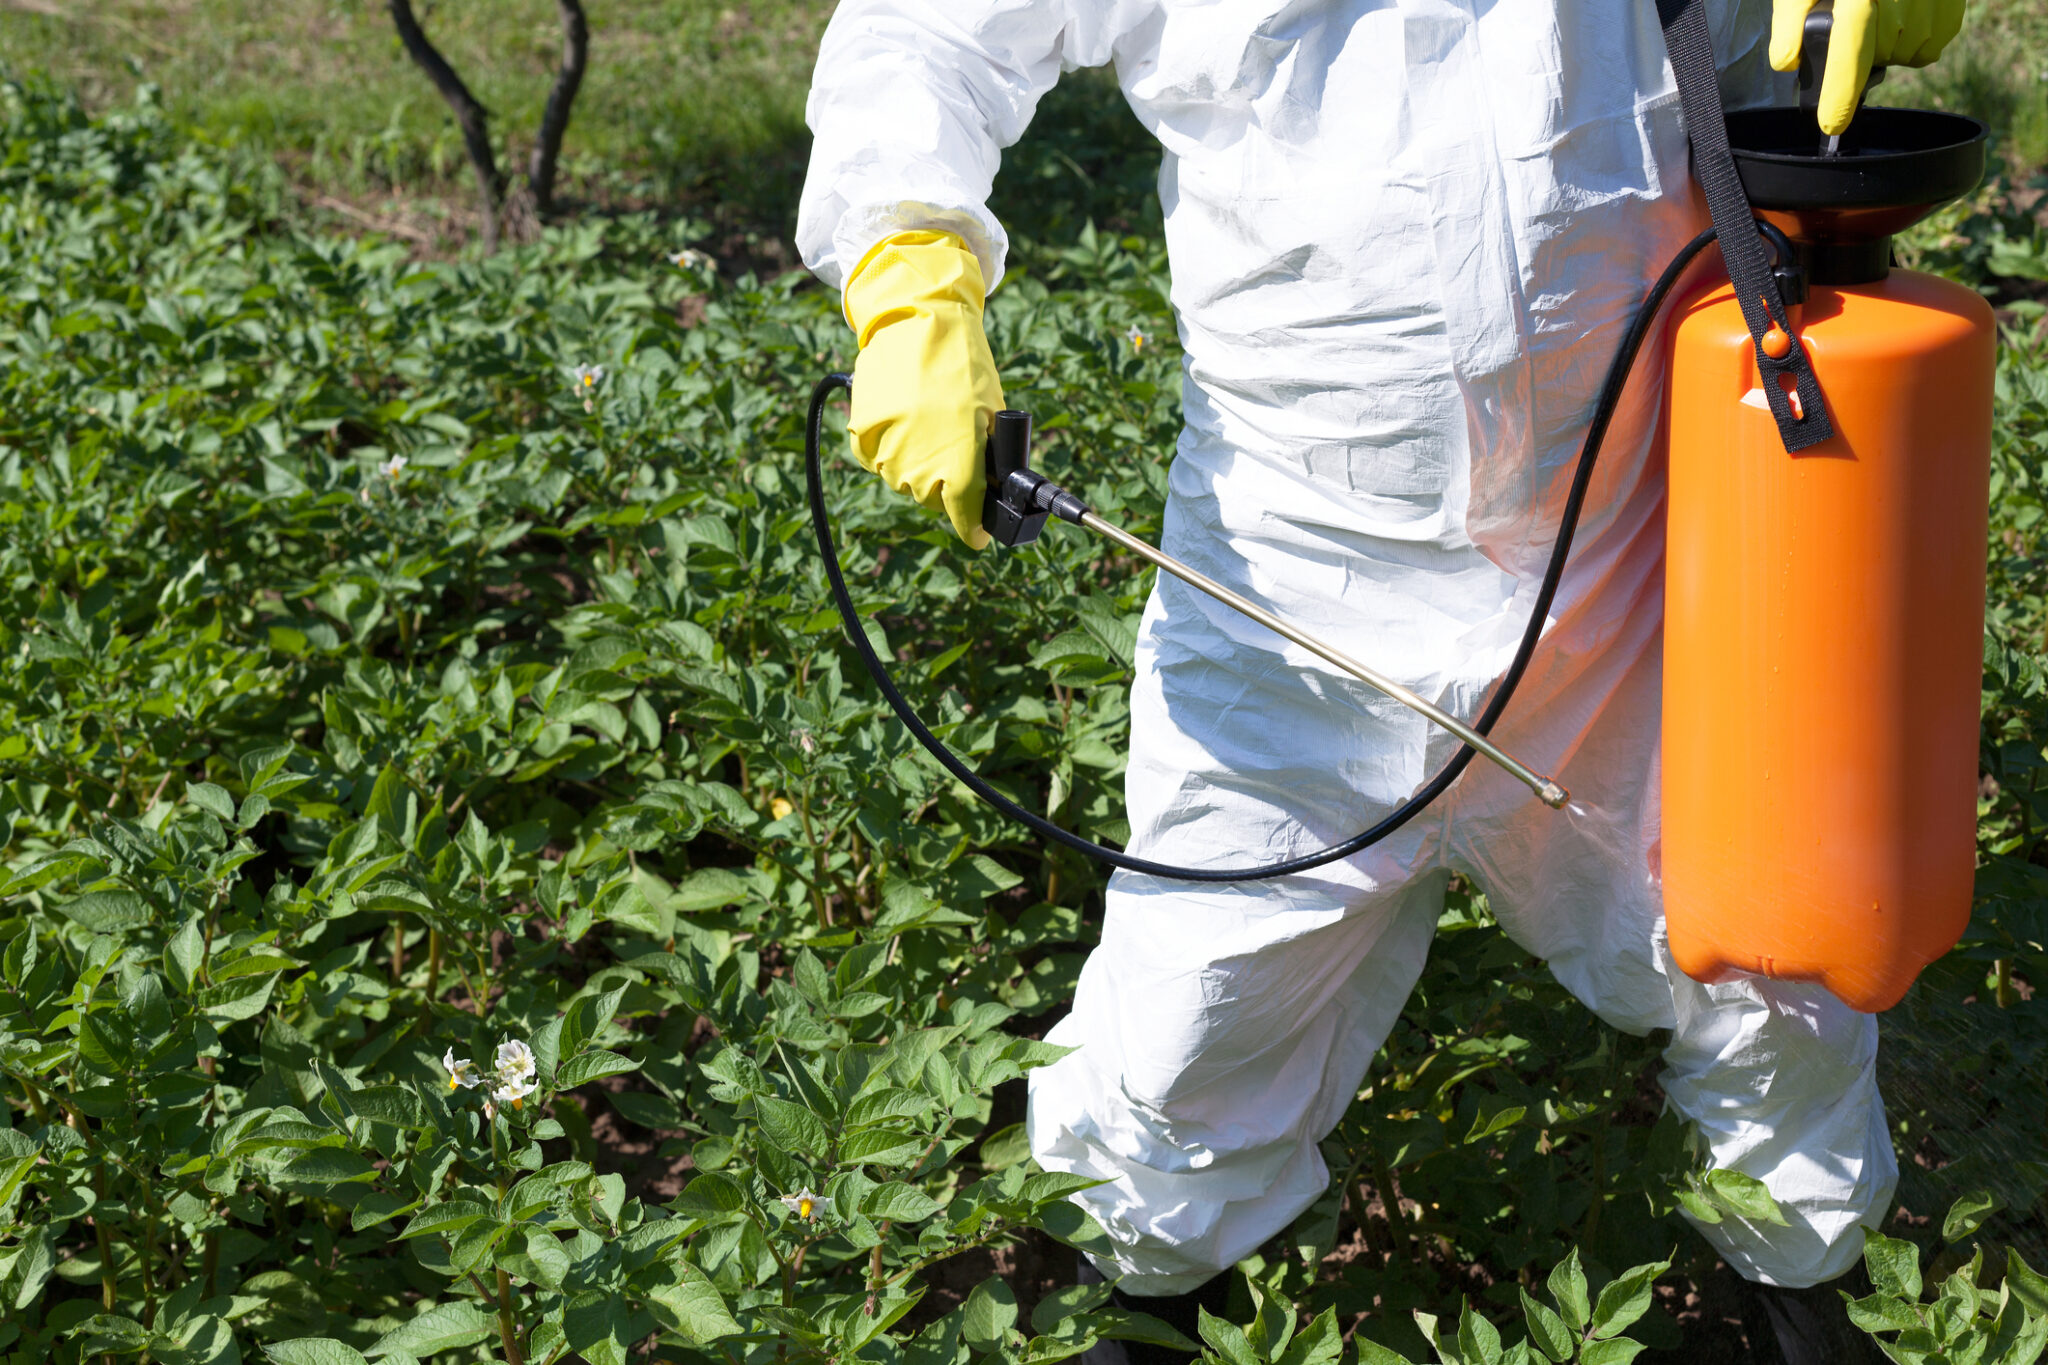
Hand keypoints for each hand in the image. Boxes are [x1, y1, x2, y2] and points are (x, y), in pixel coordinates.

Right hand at [842, 230, 1003, 549]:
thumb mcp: (991, 411)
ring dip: (917, 464)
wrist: (916, 321)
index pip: (964, 516)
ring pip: (904, 481)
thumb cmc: (962, 364)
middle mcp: (920, 466)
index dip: (973, 529)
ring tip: (926, 421)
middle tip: (953, 445)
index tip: (978, 535)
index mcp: (959, 461)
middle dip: (946, 483)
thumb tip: (989, 490)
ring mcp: (887, 452)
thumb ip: (987, 457)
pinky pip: (878, 459)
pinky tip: (902, 418)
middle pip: (933, 499)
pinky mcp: (862, 435)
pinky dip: (890, 448)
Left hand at [1771, 0, 1966, 134]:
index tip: (1832, 125)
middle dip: (1858, 51)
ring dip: (1885, 44)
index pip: (1850, 49)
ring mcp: (1931, 7)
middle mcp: (1899, 1)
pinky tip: (1903, 12)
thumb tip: (1787, 62)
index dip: (1841, 91)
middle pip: (1873, 57)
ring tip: (1881, 8)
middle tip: (1855, 15)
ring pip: (1899, 56)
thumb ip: (1790, 21)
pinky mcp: (1952, 13)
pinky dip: (1910, 40)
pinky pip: (1925, 50)